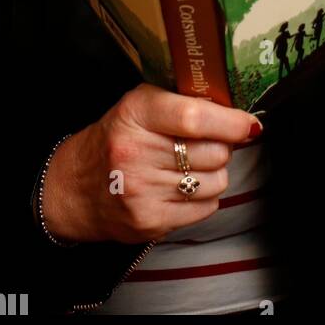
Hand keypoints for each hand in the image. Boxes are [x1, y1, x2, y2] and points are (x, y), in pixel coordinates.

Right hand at [40, 83, 260, 243]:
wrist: (74, 187)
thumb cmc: (119, 138)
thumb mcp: (142, 105)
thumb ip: (185, 102)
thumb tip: (239, 116)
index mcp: (137, 114)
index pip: (195, 118)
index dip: (230, 122)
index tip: (249, 124)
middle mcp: (136, 152)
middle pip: (213, 152)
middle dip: (223, 147)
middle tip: (210, 143)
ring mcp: (141, 191)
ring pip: (215, 182)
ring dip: (214, 173)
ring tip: (191, 166)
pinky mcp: (148, 222)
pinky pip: (205, 208)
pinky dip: (204, 197)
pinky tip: (183, 187)